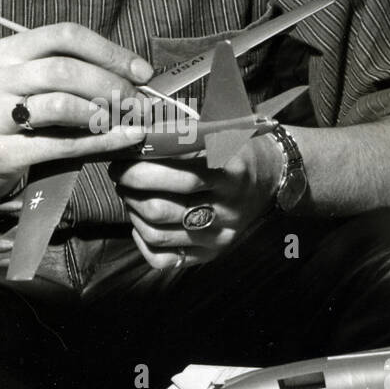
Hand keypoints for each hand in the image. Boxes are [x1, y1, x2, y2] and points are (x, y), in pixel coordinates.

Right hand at [0, 23, 151, 205]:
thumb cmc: (5, 121)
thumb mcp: (24, 85)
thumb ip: (66, 74)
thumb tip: (129, 75)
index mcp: (6, 51)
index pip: (65, 35)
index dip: (109, 51)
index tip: (141, 70)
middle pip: (65, 69)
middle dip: (111, 83)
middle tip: (139, 101)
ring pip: (61, 103)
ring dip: (104, 112)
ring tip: (129, 121)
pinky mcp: (2, 152)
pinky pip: (61, 144)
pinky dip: (100, 142)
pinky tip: (124, 140)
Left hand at [109, 133, 282, 269]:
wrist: (270, 177)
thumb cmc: (233, 147)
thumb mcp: (217, 130)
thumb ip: (178, 132)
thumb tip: (129, 133)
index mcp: (231, 170)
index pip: (178, 171)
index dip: (141, 164)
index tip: (124, 154)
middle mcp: (228, 207)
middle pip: (162, 206)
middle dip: (130, 187)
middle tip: (120, 173)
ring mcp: (220, 235)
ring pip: (157, 232)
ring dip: (132, 211)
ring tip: (129, 193)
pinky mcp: (211, 254)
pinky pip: (164, 258)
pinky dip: (142, 241)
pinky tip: (141, 222)